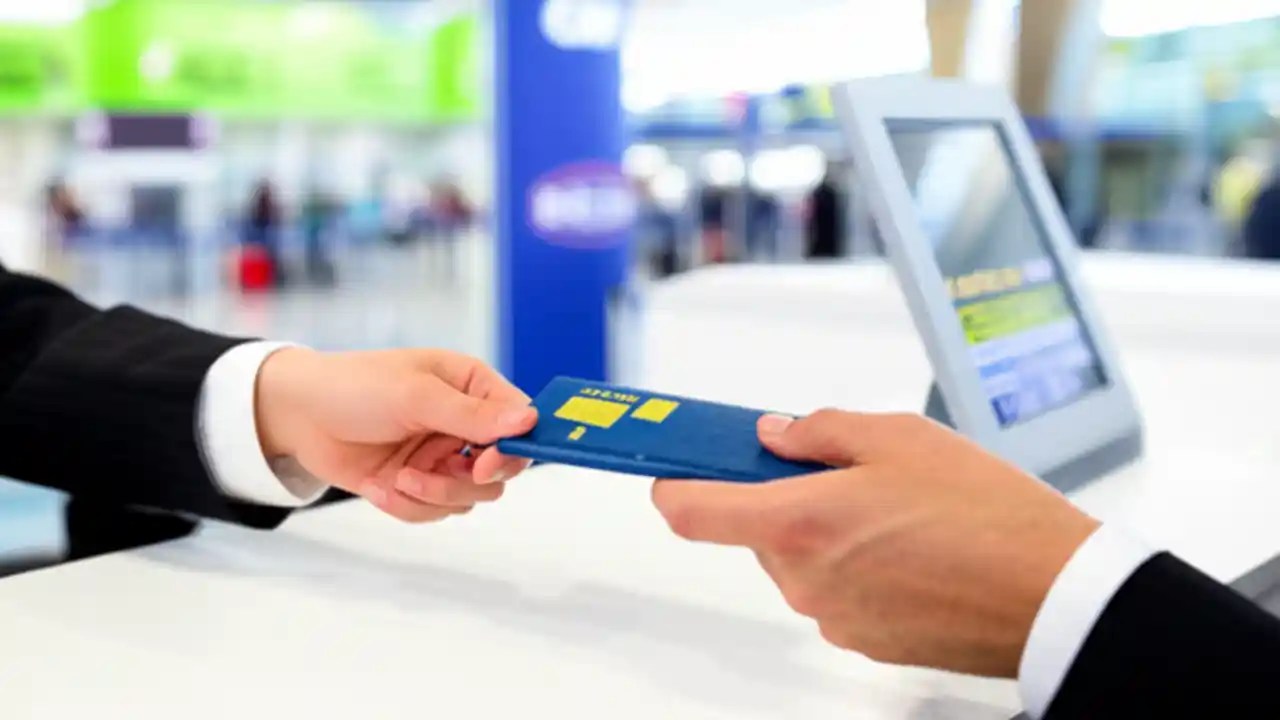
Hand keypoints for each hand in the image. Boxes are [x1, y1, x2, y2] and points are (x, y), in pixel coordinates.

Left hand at [254, 348, 536, 522]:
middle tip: (433, 473)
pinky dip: (409, 505)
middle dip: (465, 480)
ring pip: (470, 497)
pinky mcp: (418, 484)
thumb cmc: (356, 387)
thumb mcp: (416, 395)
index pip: (520, 422)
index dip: (512, 448)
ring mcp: (442, 457)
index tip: (484, 463)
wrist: (297, 415)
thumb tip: (530, 420)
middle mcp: (464, 424)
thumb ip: (472, 414)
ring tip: (399, 477)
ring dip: (434, 495)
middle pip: (501, 469)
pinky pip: (434, 511)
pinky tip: (382, 486)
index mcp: (473, 388)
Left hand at [652, 411, 1098, 676]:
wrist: (1054, 596)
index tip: (675, 463)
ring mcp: (834, 617)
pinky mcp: (865, 641)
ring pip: (800, 558)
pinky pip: (837, 589)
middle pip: (756, 530)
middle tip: (843, 468)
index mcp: (798, 523)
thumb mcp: (899, 437)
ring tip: (898, 507)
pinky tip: (913, 545)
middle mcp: (804, 579)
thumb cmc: (987, 514)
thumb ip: (819, 431)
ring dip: (827, 529)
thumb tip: (773, 436)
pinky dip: (857, 563)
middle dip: (785, 495)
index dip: (675, 483)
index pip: (692, 512)